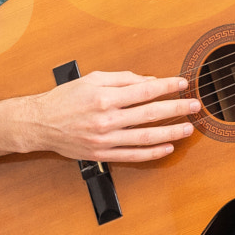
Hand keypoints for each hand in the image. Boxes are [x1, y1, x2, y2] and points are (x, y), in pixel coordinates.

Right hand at [10, 71, 200, 162]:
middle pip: (150, 114)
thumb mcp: (93, 78)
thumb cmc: (65, 98)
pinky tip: (167, 148)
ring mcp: (105, 139)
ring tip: (187, 128)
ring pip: (145, 138)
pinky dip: (151, 153)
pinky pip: (132, 156)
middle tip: (195, 105)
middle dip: (176, 109)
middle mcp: (106, 119)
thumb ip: (123, 78)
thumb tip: (149, 81)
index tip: (183, 83)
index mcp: (105, 97)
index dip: (167, 86)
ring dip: (170, 133)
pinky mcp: (102, 154)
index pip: (144, 91)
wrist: (40, 124)